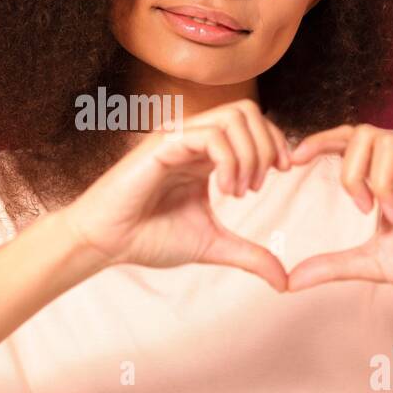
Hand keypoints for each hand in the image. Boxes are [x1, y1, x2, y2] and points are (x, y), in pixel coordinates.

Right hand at [55, 99, 292, 290]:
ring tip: (239, 192)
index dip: (276, 143)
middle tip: (259, 186)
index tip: (282, 174)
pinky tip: (224, 192)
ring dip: (249, 154)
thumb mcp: (213, 244)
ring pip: (234, 117)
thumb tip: (285, 281)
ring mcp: (179, 137)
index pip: (253, 125)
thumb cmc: (149, 238)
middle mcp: (194, 138)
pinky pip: (211, 136)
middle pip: (249, 112)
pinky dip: (230, 162)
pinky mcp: (164, 144)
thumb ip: (250, 255)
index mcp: (206, 153)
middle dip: (267, 146)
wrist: (107, 243)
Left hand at [285, 123, 392, 296]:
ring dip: (382, 184)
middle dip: (352, 170)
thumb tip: (288, 281)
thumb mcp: (375, 262)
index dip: (321, 141)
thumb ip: (333, 265)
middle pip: (363, 133)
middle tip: (361, 207)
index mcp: (387, 175)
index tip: (294, 159)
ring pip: (390, 143)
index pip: (349, 142)